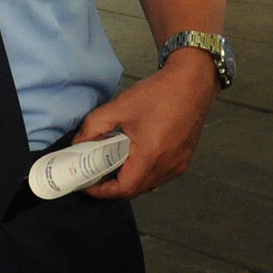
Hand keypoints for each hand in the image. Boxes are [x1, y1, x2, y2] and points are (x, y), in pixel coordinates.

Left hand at [72, 55, 218, 198]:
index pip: (123, 188)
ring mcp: (178, 166)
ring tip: (112, 164)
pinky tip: (133, 157)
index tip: (86, 184)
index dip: (101, 190)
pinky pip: (159, 177)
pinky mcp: (183, 160)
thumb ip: (94, 126)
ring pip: (147, 185)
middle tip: (95, 172)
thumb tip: (79, 143)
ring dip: (128, 180)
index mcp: (151, 156)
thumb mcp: (120, 107)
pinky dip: (143, 174)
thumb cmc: (159, 93)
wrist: (192, 82)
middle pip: (134, 190)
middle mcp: (167, 166)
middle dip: (112, 186)